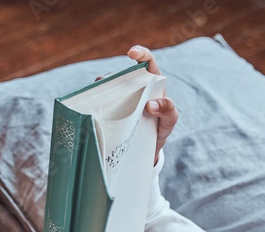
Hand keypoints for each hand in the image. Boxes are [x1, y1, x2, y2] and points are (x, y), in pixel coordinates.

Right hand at [95, 45, 178, 166]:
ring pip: (109, 85)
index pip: (147, 61)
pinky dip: (97, 101)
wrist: (148, 145)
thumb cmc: (162, 127)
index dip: (140, 52)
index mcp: (152, 82)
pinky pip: (102, 99)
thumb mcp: (170, 120)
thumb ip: (167, 110)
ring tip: (101, 100)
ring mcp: (122, 95)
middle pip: (122, 73)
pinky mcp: (112, 106)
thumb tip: (149, 104)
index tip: (131, 53)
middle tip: (107, 86)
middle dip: (113, 77)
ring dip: (103, 89)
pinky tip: (95, 108)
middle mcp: (135, 85)